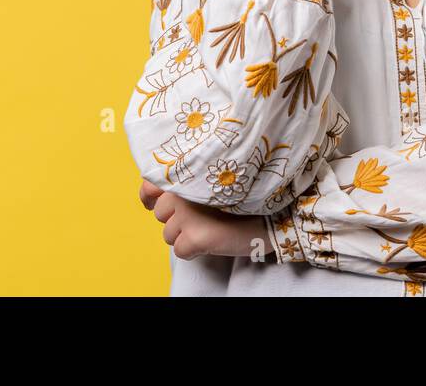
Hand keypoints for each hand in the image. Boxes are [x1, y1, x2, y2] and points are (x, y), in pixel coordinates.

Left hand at [138, 180, 271, 260]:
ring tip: (211, 226)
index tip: (161, 201)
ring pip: (169, 234)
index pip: (150, 186)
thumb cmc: (247, 195)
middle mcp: (183, 192)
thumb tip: (154, 197)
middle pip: (160, 213)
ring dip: (185, 234)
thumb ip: (186, 181)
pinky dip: (194, 250)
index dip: (153, 196)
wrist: (275, 215)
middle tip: (204, 214)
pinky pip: (180, 251)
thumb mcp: (215, 180)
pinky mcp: (196, 238)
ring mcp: (187, 215)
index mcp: (187, 174)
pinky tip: (213, 240)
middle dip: (177, 218)